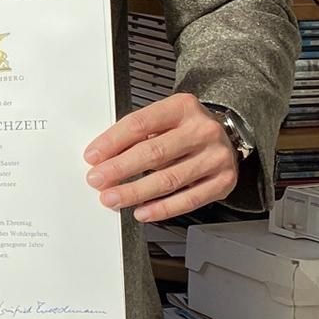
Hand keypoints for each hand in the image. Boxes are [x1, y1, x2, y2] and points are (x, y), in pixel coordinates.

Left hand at [84, 92, 238, 222]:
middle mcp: (203, 130)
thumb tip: (102, 157)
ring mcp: (216, 157)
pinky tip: (143, 211)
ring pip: (169, 179)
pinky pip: (188, 200)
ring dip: (135, 192)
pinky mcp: (223, 181)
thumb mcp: (163, 119)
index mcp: (183, 107)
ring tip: (113, 198)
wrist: (225, 138)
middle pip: (154, 153)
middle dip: (120, 169)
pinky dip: (162, 208)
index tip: (93, 156)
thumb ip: (136, 133)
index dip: (112, 142)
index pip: (140, 124)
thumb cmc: (185, 128)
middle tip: (98, 180)